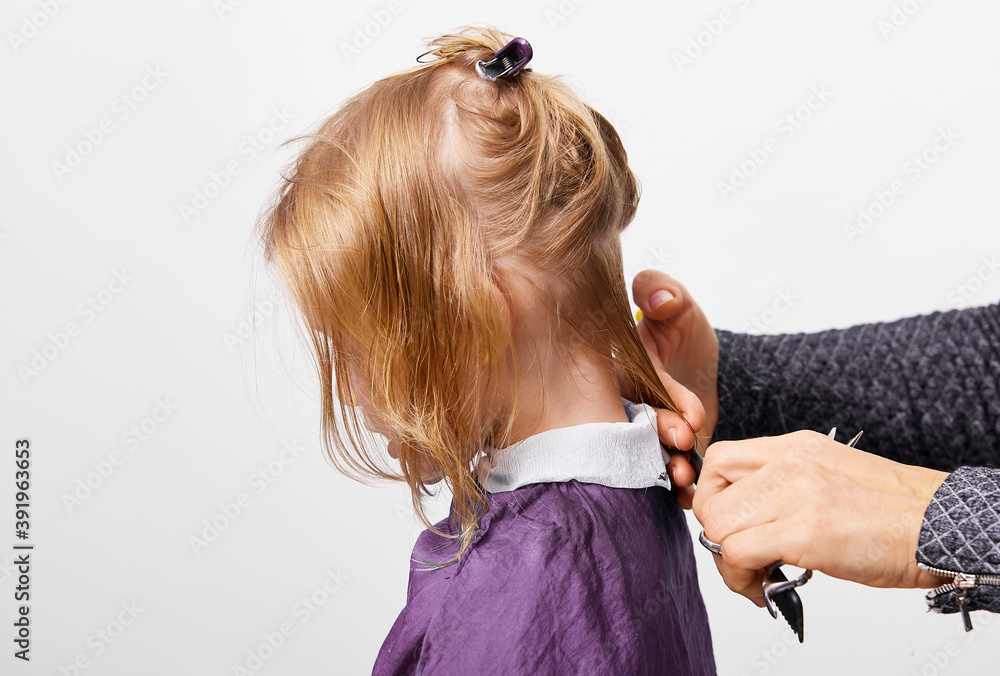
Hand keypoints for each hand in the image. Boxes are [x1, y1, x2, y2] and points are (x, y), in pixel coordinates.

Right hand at [626, 270, 718, 505]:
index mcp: (624, 365)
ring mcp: (639, 427)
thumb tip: (660, 299)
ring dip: (666, 466)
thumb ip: (664, 292)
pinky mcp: (654, 448)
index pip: (641, 384)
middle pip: (638, 422)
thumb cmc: (677, 327)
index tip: (693, 416)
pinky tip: (689, 496)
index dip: (667, 401)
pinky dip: (674, 487)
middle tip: (687, 444)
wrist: (695, 362)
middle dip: (662, 437)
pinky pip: (660, 469)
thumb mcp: (677, 304)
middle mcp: (626, 399)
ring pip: (646, 450)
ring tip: (688, 478)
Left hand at [692, 430, 949, 605]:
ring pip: (718, 525)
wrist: (941, 525)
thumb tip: (747, 514)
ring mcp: (795, 493)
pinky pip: (739, 552)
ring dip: (727, 561)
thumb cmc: (892, 511)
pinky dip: (741, 578)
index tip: (726, 526)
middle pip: (710, 495)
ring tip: (755, 576)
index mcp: (794, 447)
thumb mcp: (829, 474)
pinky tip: (764, 587)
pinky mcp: (805, 530)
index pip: (720, 460)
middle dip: (716, 535)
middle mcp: (789, 462)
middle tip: (742, 559)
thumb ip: (784, 483)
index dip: (711, 498)